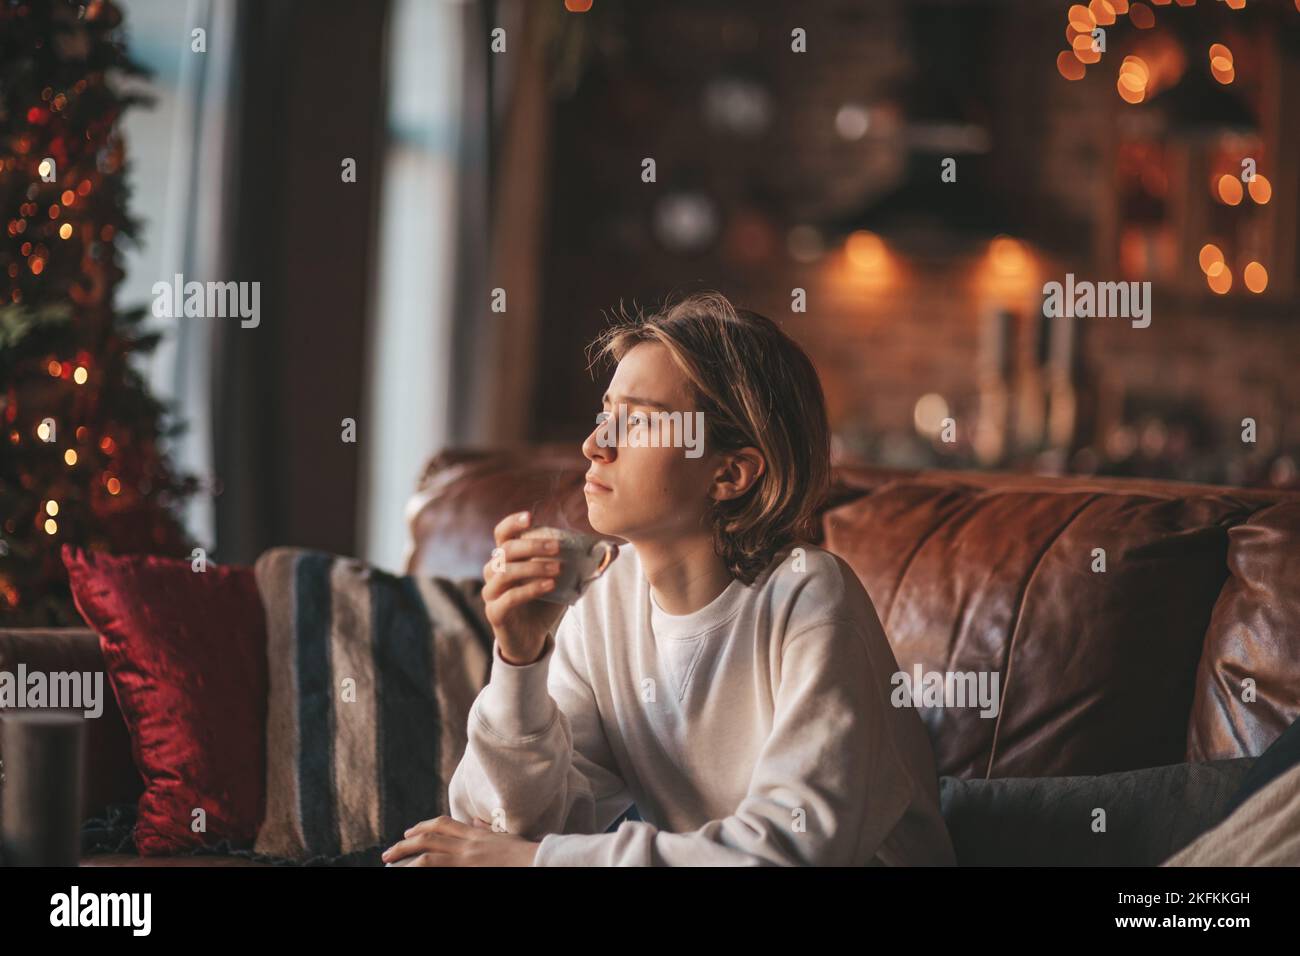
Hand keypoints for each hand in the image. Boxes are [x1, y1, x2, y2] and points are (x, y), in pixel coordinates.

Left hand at [382, 815, 539, 866]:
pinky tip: (408, 874)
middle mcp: (467, 844)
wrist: (536, 861)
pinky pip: (435, 870)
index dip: (422, 826)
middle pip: (428, 838)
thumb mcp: (502, 837)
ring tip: (389, 866)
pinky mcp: (466, 871)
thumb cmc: (523, 853)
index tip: (408, 833)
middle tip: (388, 853)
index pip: (442, 824)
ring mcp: (466, 859)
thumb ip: (484, 829)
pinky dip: (420, 871)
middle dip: (405, 845)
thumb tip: (473, 821)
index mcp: (475, 833)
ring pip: (427, 856)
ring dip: (405, 860)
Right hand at [482, 510, 569, 663]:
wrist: (531, 637)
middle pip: (505, 550)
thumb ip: (581, 564)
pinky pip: (509, 597)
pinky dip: (530, 588)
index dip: (513, 523)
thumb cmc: (545, 602)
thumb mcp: (563, 580)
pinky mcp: (495, 612)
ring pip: (505, 572)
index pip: (502, 533)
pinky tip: (550, 585)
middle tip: (558, 547)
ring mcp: (491, 592)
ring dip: (533, 567)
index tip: (531, 517)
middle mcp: (493, 571)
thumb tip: (613, 550)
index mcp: (506, 558)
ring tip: (558, 569)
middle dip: (533, 546)